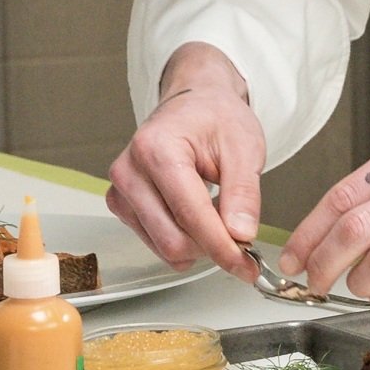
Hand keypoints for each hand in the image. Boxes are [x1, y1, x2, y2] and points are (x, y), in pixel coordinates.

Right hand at [106, 43, 265, 280]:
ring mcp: (120, 189)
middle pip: (172, 240)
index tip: (248, 265)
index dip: (223, 248)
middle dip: (212, 249)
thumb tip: (240, 235)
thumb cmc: (216, 118)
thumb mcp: (244, 148)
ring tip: (219, 216)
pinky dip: (183, 239)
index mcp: (157, 149)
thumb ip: (243, 193)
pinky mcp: (121, 204)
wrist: (193, 103)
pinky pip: (155, 242)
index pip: (190, 216)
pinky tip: (198, 217)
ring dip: (198, 245)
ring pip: (163, 247)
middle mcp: (129, 170)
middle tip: (241, 240)